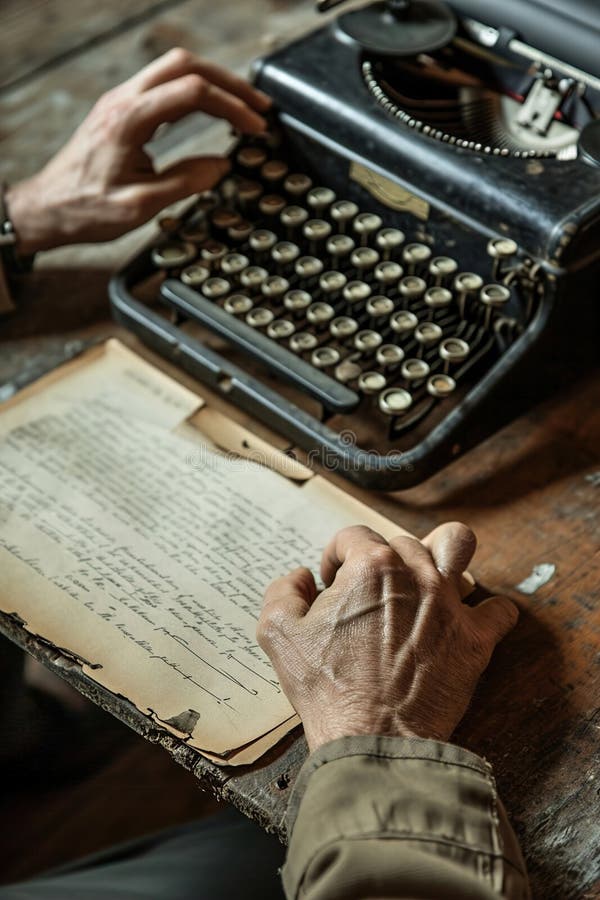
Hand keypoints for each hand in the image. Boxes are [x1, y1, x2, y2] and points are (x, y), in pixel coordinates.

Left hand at [5, 49, 270, 254]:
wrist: (48, 208)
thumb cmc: (85, 209)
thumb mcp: (140, 206)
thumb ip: (184, 182)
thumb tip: (221, 166)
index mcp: (129, 120)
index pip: (192, 92)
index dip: (230, 107)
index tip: (254, 128)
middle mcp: (123, 101)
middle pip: (185, 66)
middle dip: (228, 83)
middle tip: (258, 107)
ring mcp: (121, 102)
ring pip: (174, 70)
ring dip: (213, 83)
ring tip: (242, 107)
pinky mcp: (121, 111)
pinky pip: (163, 86)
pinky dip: (194, 93)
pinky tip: (211, 112)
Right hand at [258, 523, 517, 751]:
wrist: (373, 740)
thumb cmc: (327, 689)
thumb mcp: (278, 633)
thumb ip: (283, 590)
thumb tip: (302, 576)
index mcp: (371, 567)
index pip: (353, 535)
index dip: (334, 556)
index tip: (330, 582)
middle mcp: (416, 574)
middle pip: (401, 541)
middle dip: (380, 560)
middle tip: (368, 593)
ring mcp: (450, 605)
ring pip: (458, 545)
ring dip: (442, 554)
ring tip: (427, 578)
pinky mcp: (474, 640)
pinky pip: (500, 609)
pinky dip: (487, 612)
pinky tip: (467, 621)